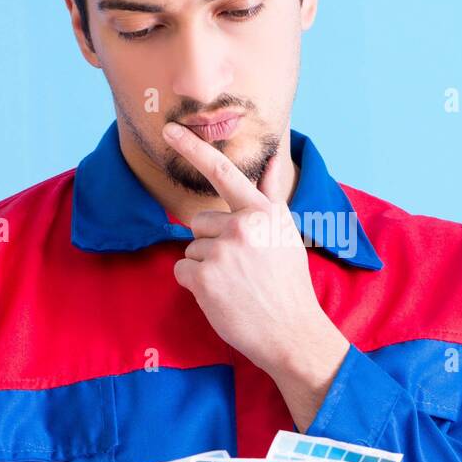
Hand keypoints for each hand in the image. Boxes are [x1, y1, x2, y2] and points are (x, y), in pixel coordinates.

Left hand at [163, 121, 349, 426]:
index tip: (169, 130)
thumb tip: (277, 158)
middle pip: (200, 222)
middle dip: (212, 243)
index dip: (193, 148)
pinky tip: (221, 296)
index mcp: (262, 212)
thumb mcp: (286, 232)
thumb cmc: (288, 283)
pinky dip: (195, 284)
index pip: (223, 172)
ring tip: (235, 285)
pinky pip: (182, 269)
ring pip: (192, 248)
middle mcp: (242, 226)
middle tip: (241, 268)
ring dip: (206, 266)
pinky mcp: (204, 277)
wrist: (292, 332)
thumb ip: (272, 195)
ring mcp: (221, 251)